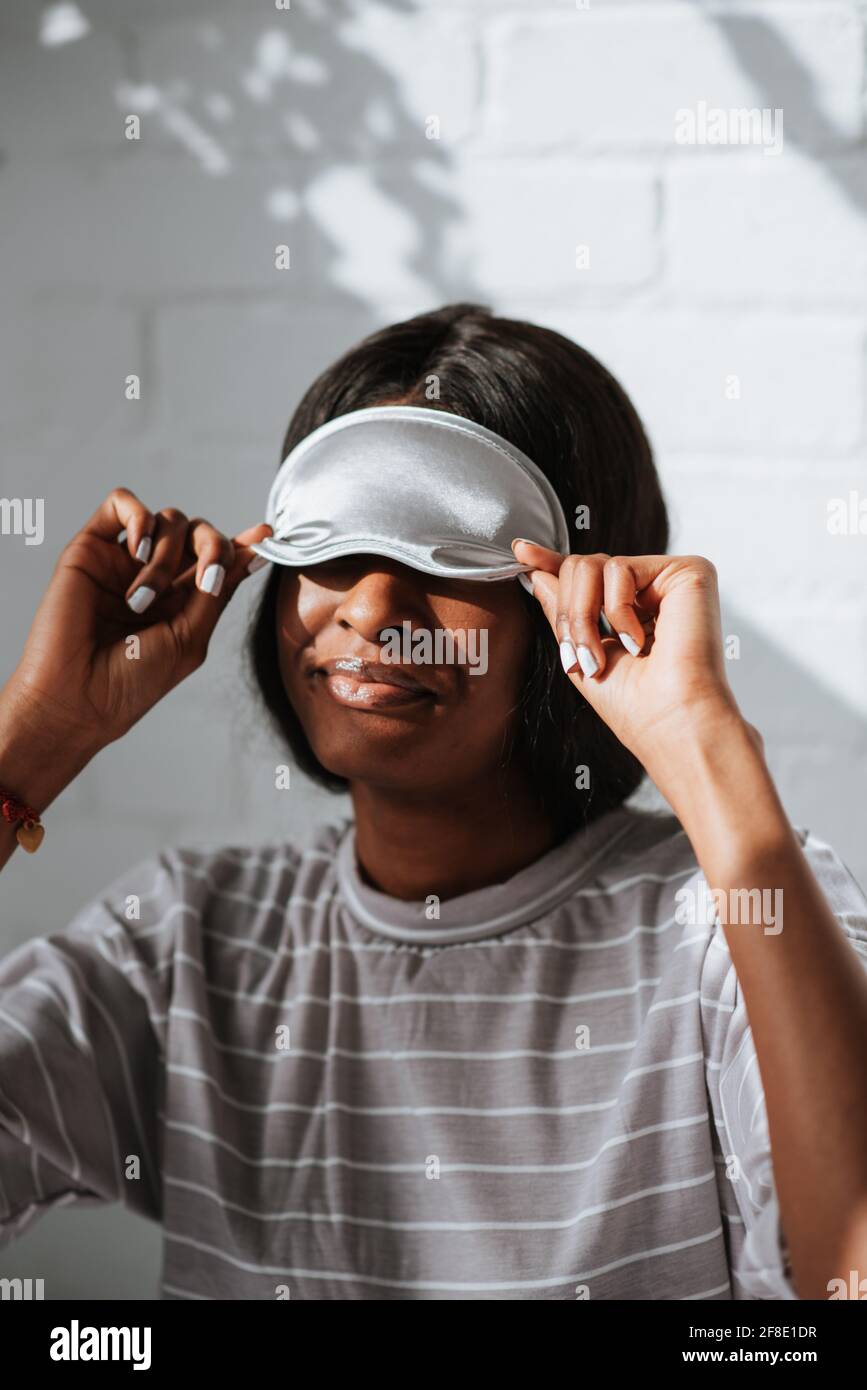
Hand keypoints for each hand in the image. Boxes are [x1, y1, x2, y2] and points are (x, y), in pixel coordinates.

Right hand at [5, 487, 271, 762]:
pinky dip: (139, 518)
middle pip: (200, 532)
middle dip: (213, 547)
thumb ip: (218, 593)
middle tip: (206, 579)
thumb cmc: (132, 680)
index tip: (267, 534)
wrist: (77, 695)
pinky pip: (122, 503)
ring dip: (166, 557)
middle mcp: (156, 576)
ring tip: (141, 600)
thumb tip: (252, 555)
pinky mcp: (92, 547)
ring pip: (168, 519)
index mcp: (184, 601)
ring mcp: (124, 560)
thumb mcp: (190, 637)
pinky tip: (136, 551)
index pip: (218, 561)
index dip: (244, 544)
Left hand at [512, 541, 748, 786]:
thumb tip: (536, 572)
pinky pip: (619, 568)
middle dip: (567, 614)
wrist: (671, 722)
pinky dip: (616, 610)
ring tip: (601, 656)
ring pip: (591, 565)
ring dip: (582, 616)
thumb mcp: (581, 652)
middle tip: (578, 656)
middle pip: (580, 567)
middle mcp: (652, 591)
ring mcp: (668, 579)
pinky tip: (638, 641)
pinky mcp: (687, 570)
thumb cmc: (635, 705)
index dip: (551, 561)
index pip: (586, 576)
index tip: (521, 550)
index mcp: (631, 610)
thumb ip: (562, 609)